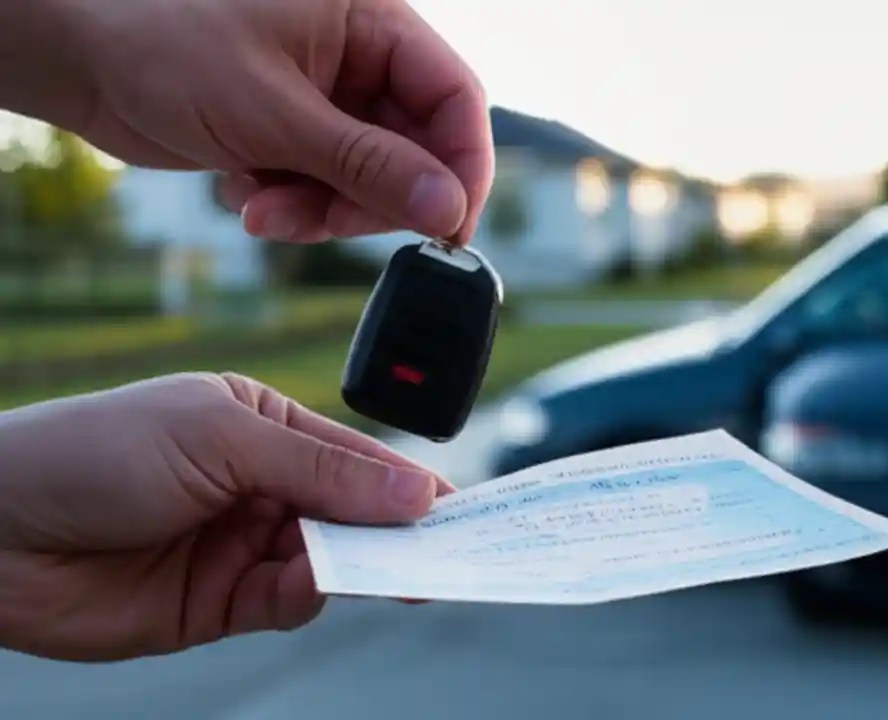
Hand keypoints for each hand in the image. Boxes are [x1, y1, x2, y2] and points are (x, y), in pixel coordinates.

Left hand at [0, 373, 448, 661]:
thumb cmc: (95, 452)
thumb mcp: (222, 438)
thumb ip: (322, 472)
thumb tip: (415, 490)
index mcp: (261, 427)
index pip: (353, 457)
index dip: (406, 482)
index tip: (460, 508)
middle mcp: (257, 487)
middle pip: (351, 514)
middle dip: (395, 531)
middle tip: (447, 551)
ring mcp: (238, 546)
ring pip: (327, 561)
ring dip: (358, 565)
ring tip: (392, 569)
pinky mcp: (217, 605)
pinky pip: (287, 601)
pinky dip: (311, 595)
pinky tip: (317, 583)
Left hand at [2, 0, 492, 244]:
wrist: (74, 58)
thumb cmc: (160, 46)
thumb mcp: (275, 113)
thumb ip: (369, 165)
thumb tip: (449, 209)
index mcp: (371, 20)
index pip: (454, 96)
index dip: (462, 166)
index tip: (450, 228)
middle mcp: (358, 58)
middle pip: (416, 149)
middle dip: (369, 199)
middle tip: (323, 222)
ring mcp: (327, 97)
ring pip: (370, 179)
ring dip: (325, 211)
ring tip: (266, 212)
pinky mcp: (294, 132)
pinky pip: (328, 187)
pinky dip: (295, 205)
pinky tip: (248, 192)